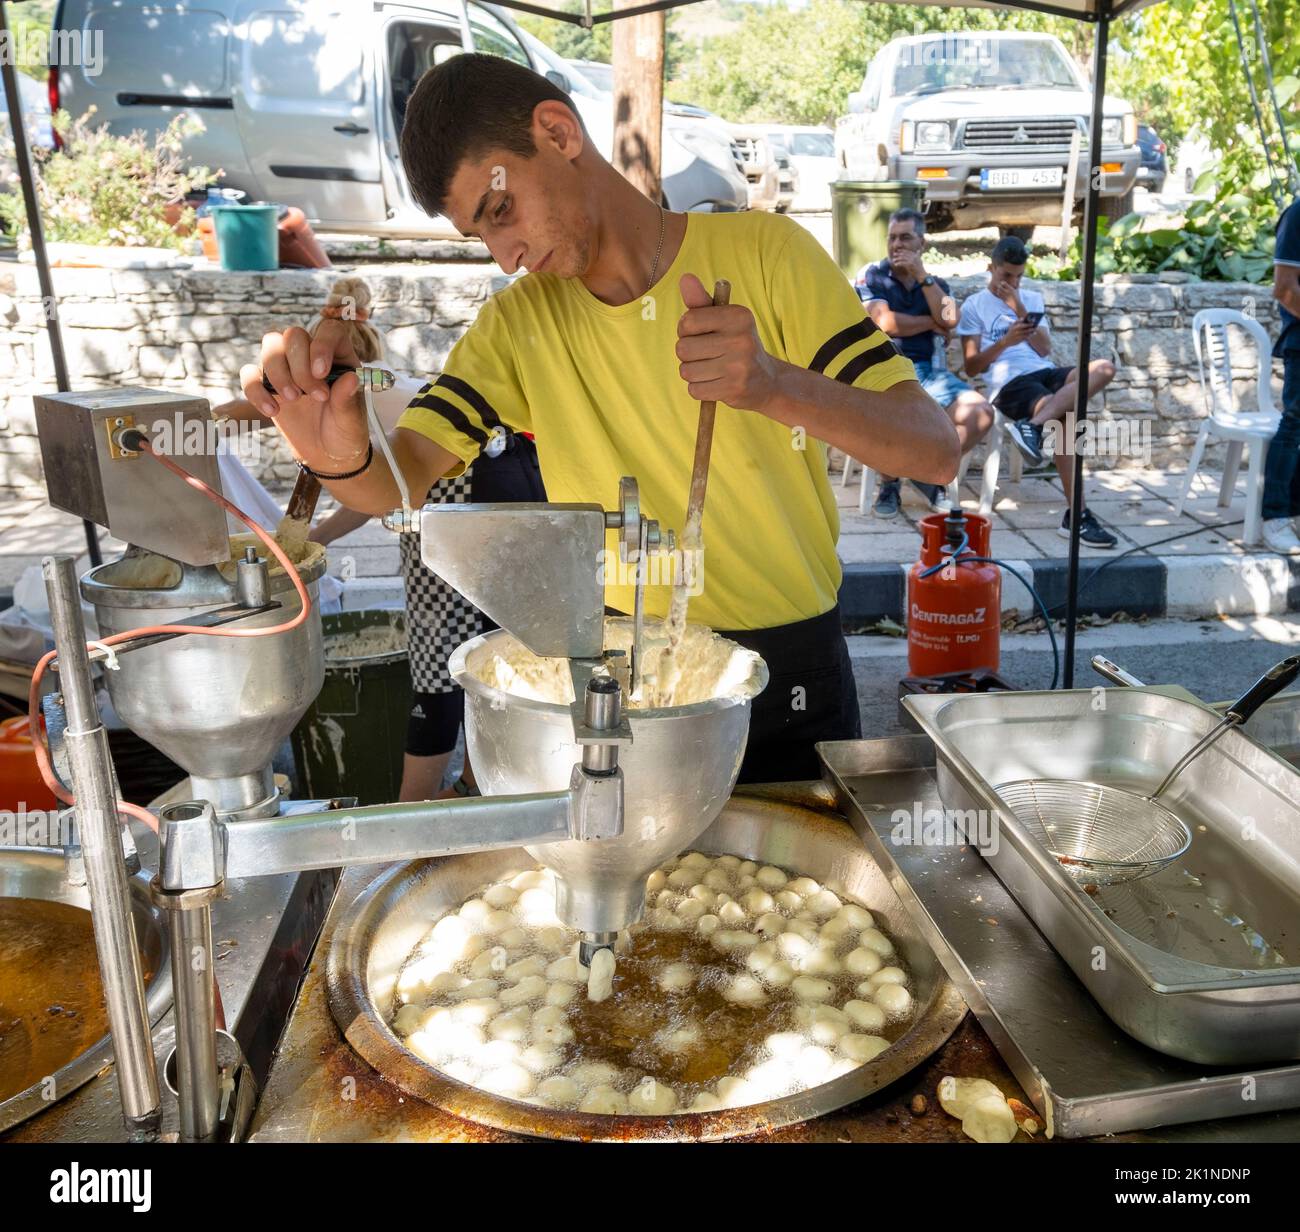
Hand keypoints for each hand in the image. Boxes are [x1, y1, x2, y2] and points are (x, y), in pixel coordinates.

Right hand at [239, 322, 368, 470]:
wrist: (328, 454)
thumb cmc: (345, 432)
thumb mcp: (352, 419)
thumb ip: (348, 399)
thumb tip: (350, 378)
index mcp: (339, 358)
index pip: (329, 332)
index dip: (321, 345)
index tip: (321, 373)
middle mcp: (310, 357)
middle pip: (293, 335)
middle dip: (299, 365)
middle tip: (313, 395)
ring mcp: (287, 369)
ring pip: (270, 346)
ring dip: (278, 372)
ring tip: (293, 399)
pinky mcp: (267, 386)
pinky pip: (249, 374)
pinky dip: (255, 390)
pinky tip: (272, 410)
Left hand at [676, 273, 780, 411]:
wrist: (767, 381)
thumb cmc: (736, 344)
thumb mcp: (723, 319)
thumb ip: (701, 301)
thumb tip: (685, 278)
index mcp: (738, 316)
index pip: (688, 321)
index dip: (685, 330)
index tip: (698, 333)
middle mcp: (740, 339)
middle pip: (683, 349)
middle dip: (687, 354)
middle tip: (705, 354)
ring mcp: (738, 366)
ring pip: (686, 371)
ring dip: (692, 372)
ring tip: (711, 369)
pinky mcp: (734, 389)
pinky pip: (695, 390)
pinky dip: (699, 388)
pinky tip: (715, 383)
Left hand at [892, 251, 920, 280]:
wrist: (922, 275)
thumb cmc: (920, 269)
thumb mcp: (920, 260)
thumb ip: (918, 255)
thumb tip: (918, 250)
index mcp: (916, 256)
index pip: (908, 252)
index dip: (902, 251)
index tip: (898, 251)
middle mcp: (914, 257)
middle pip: (905, 254)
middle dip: (899, 254)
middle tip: (894, 254)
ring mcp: (912, 260)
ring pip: (903, 258)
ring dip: (897, 259)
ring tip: (893, 260)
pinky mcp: (910, 265)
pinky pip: (903, 263)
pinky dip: (899, 263)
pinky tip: (895, 264)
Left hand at [991, 277, 1024, 314]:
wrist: (1016, 304)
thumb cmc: (1017, 296)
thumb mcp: (1017, 290)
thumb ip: (1017, 285)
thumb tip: (1018, 279)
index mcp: (1011, 289)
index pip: (1004, 283)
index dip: (1002, 283)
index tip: (1002, 283)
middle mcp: (1007, 292)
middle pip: (1000, 287)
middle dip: (999, 286)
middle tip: (1000, 286)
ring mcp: (1005, 296)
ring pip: (998, 292)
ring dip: (998, 290)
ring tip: (999, 290)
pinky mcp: (1003, 300)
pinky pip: (999, 296)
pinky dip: (998, 294)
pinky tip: (1000, 293)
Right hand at [1004, 319, 1035, 345]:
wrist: (1005, 341)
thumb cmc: (1010, 332)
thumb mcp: (1012, 326)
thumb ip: (1017, 321)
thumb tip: (1023, 318)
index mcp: (1015, 326)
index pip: (1024, 324)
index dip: (1029, 323)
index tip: (1033, 321)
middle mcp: (1017, 331)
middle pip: (1026, 329)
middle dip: (1031, 327)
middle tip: (1036, 326)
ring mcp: (1018, 336)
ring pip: (1027, 333)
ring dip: (1031, 332)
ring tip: (1035, 331)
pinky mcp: (1019, 340)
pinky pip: (1026, 337)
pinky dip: (1029, 336)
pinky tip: (1031, 334)